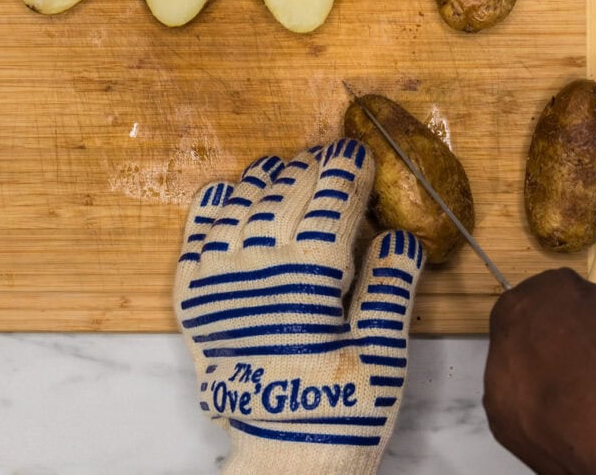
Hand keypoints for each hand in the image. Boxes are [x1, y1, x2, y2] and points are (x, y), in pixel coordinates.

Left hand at [174, 139, 424, 474]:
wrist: (281, 457)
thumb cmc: (340, 412)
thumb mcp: (383, 355)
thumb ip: (389, 289)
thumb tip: (402, 237)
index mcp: (308, 282)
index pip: (330, 207)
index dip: (345, 174)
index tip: (357, 152)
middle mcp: (258, 273)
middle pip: (284, 200)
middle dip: (310, 171)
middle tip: (327, 156)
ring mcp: (219, 286)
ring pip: (239, 212)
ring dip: (262, 183)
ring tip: (281, 166)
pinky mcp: (194, 305)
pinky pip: (194, 243)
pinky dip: (208, 213)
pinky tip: (223, 194)